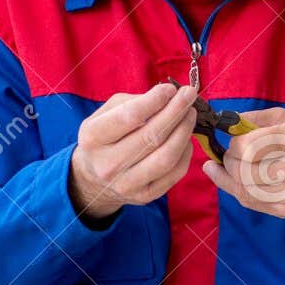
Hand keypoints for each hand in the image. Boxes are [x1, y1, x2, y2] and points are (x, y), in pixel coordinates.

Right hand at [68, 82, 197, 220]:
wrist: (94, 180)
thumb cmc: (104, 138)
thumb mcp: (104, 114)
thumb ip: (132, 102)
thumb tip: (168, 96)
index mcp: (93, 138)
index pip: (129, 117)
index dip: (154, 101)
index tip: (170, 89)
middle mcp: (107, 165)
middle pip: (151, 137)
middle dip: (176, 112)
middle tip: (189, 95)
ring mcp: (127, 184)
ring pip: (166, 157)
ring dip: (184, 131)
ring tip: (191, 114)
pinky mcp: (145, 196)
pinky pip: (175, 173)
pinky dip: (186, 151)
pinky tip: (186, 137)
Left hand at [201, 108, 284, 220]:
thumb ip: (257, 119)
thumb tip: (226, 125)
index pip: (246, 147)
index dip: (234, 144)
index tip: (235, 142)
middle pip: (242, 170)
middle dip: (229, 162)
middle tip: (229, 156)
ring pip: (242, 190)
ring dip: (229, 178)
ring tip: (223, 168)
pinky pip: (252, 203)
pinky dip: (238, 191)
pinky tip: (231, 181)